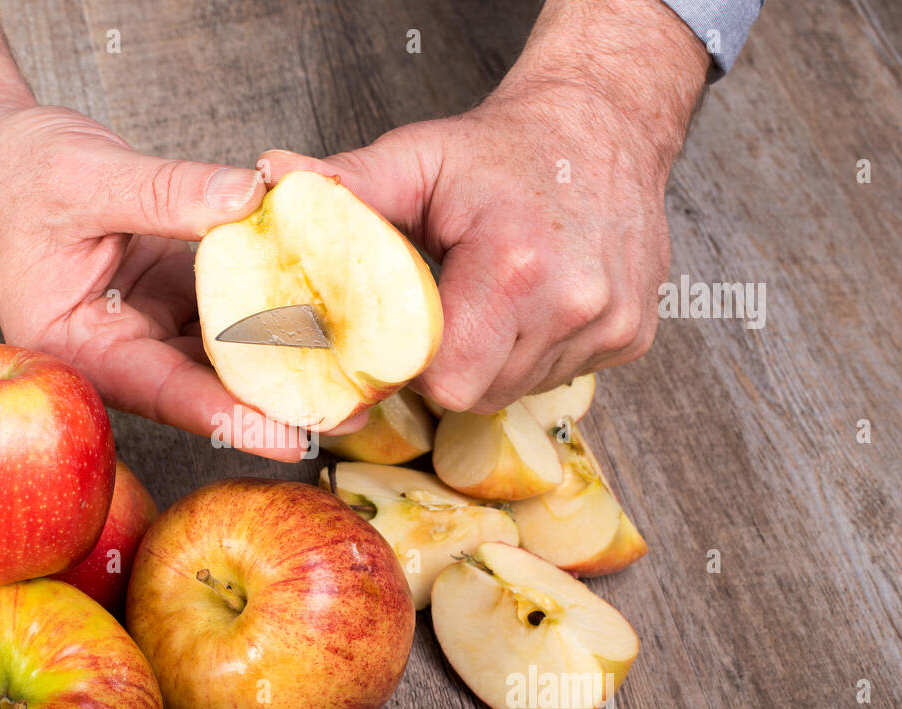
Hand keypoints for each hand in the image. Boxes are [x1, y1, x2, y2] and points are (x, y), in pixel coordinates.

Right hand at [0, 0, 331, 460]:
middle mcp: (117, 353)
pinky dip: (271, 303)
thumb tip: (252, 198)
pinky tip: (323, 304)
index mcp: (78, 351)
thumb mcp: (87, 178)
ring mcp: (148, 328)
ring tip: (352, 368)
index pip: (165, 393)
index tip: (292, 438)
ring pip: (225, 352)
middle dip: (275, 401)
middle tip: (349, 413)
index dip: (230, 416)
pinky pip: (231, 309)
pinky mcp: (173, 300)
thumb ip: (169, 191)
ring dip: (284, 357)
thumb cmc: (15, 174)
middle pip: (205, 386)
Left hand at [258, 0, 708, 411]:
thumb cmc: (505, 148)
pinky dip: (531, 353)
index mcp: (517, 263)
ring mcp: (612, 323)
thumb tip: (267, 183)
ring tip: (483, 303)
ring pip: (517, 390)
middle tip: (435, 316)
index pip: (443, 377)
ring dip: (488, 362)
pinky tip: (527, 305)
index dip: (408, 365)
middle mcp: (575, 302)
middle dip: (444, 368)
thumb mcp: (417, 157)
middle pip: (478, 393)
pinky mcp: (634, 336)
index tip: (395, 333)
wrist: (604, 122)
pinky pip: (558, 375)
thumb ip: (346, 185)